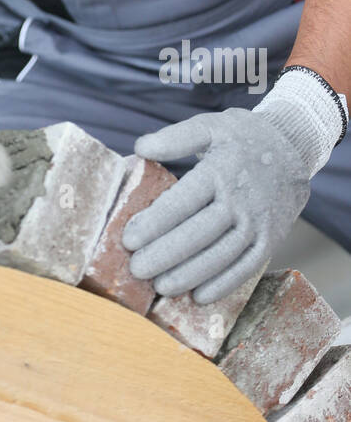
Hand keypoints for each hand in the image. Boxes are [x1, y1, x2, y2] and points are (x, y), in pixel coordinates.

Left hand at [120, 107, 309, 303]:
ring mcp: (258, 222)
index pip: (183, 201)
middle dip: (166, 254)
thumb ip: (175, 138)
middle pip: (199, 233)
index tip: (129, 239)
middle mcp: (240, 200)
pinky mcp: (270, 239)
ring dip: (190, 274)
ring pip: (222, 255)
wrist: (291, 147)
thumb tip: (141, 148)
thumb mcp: (210, 125)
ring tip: (161, 286)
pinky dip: (224, 284)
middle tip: (136, 269)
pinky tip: (199, 296)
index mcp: (220, 170)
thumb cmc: (242, 138)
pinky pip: (248, 267)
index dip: (155, 222)